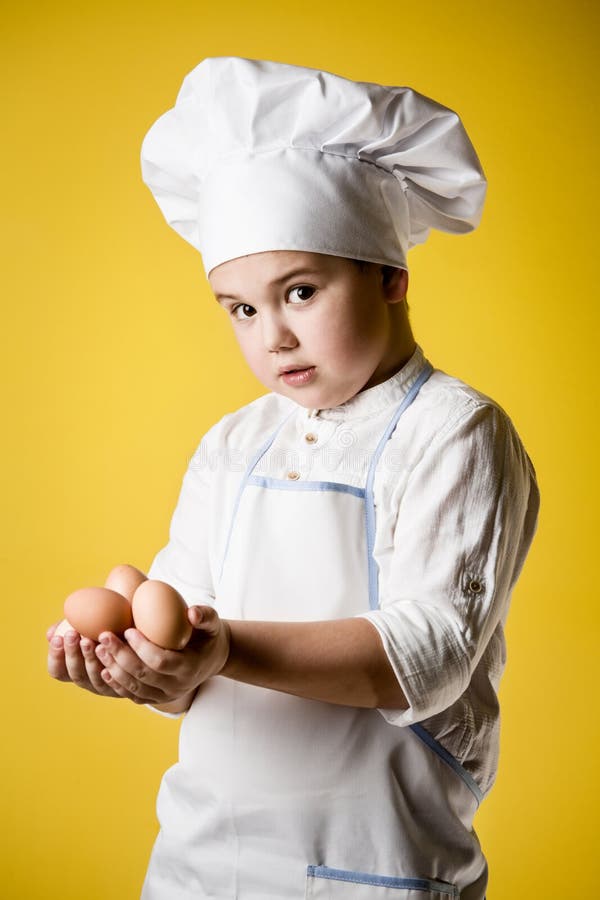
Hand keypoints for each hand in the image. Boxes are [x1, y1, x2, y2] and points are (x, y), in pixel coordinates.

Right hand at [47, 622, 124, 698]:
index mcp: (74, 670)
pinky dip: (111, 669)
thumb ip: (67, 627)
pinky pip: (116, 681)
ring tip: (89, 639)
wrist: (133, 628)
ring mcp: (106, 687)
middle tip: (72, 634)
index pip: (57, 670)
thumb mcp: (84, 624)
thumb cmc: (104, 624)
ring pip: (94, 678)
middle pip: (75, 674)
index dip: (55, 656)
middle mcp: (88, 681)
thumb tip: (52, 633)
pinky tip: (108, 653)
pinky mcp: (125, 687)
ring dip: (89, 659)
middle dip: (72, 654)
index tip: (58, 637)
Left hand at [90, 605, 230, 705]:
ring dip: (113, 669)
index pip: (160, 661)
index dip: (142, 648)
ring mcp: (166, 696)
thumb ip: (205, 615)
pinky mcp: (156, 699)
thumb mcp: (213, 622)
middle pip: (143, 675)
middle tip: (104, 636)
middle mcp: (177, 686)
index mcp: (189, 667)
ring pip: (134, 688)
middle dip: (120, 656)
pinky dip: (117, 684)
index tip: (127, 630)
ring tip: (98, 649)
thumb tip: (191, 613)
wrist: (211, 660)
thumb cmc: (208, 636)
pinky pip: (133, 695)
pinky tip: (103, 669)